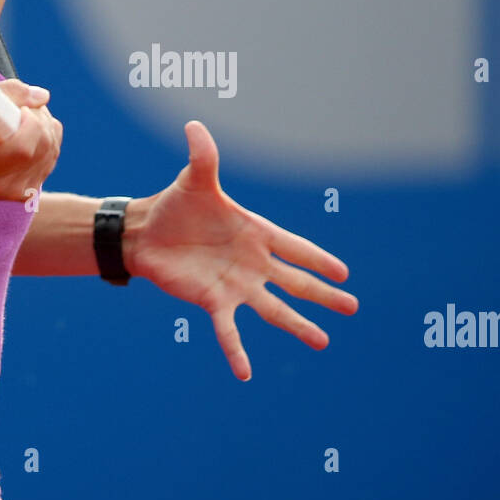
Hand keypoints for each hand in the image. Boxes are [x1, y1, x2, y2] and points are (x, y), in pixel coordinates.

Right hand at [0, 79, 61, 202]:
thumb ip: (4, 94)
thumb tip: (42, 96)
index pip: (21, 147)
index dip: (28, 121)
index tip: (18, 109)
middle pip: (42, 143)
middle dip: (37, 115)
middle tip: (17, 108)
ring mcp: (17, 191)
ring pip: (51, 145)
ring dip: (42, 123)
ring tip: (17, 119)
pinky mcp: (30, 191)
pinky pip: (53, 152)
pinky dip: (45, 136)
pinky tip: (24, 134)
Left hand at [123, 120, 356, 380]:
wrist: (146, 232)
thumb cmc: (177, 203)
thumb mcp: (194, 178)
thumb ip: (202, 155)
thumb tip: (195, 125)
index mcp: (255, 232)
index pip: (294, 247)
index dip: (317, 258)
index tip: (344, 272)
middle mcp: (252, 262)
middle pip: (295, 282)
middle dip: (324, 294)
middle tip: (353, 307)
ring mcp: (235, 285)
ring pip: (274, 309)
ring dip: (297, 325)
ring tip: (323, 342)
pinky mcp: (212, 301)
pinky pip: (228, 331)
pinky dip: (236, 352)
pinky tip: (245, 374)